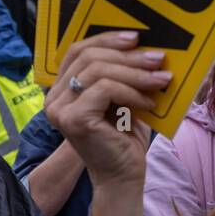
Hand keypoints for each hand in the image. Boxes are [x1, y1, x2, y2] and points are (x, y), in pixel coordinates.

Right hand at [44, 31, 171, 188]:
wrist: (121, 177)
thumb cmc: (123, 138)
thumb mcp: (119, 98)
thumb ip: (118, 73)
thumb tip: (141, 44)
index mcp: (61, 90)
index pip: (77, 51)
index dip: (106, 39)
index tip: (136, 38)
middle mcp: (54, 99)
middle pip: (88, 56)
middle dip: (128, 55)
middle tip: (158, 59)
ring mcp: (60, 109)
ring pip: (98, 70)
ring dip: (135, 73)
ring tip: (161, 80)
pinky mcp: (74, 119)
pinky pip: (105, 88)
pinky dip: (131, 92)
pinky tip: (148, 103)